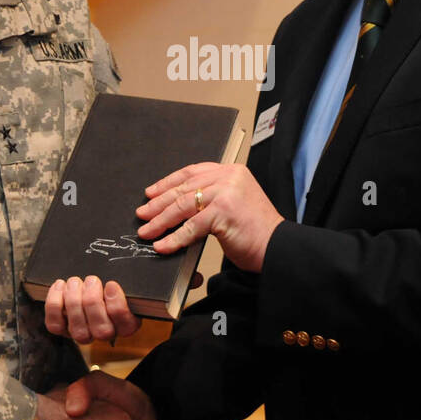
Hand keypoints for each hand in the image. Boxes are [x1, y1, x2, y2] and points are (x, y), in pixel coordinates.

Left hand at [45, 273, 201, 343]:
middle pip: (100, 330)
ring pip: (77, 330)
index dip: (116, 308)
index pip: (126, 325)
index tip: (112, 284)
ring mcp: (83, 331)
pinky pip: (55, 325)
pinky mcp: (62, 325)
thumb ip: (176, 280)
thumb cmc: (128, 278)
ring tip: (74, 280)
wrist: (94, 277)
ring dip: (73, 304)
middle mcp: (107, 332)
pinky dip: (53, 306)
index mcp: (130, 322)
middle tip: (91, 279)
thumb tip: (195, 277)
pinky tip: (58, 285)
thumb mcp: (153, 279)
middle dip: (92, 304)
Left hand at [137, 163, 283, 271]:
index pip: (192, 172)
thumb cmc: (256, 232)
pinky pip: (191, 226)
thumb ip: (212, 198)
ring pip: (184, 206)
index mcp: (232, 171)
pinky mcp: (224, 211)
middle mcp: (229, 177)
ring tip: (146, 231)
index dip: (168, 182)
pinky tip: (162, 245)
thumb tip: (177, 207)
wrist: (278, 248)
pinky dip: (174, 238)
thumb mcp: (234, 205)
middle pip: (184, 188)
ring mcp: (227, 192)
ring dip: (161, 221)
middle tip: (142, 214)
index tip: (150, 192)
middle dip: (159, 203)